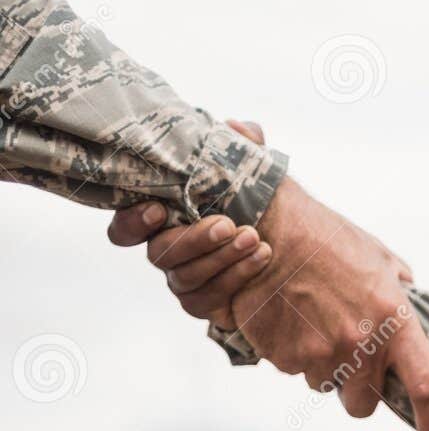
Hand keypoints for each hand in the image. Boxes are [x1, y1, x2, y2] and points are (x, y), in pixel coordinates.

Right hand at [108, 121, 428, 430]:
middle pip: (363, 405)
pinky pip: (293, 370)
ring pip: (325, 387)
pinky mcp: (282, 355)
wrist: (269, 226)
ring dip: (324, 367)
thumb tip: (415, 315)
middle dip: (358, 392)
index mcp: (395, 320)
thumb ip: (404, 295)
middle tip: (352, 359)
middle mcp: (359, 344)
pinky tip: (292, 318)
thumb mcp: (382, 262)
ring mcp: (318, 353)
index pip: (426, 385)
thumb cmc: (331, 240)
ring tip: (317, 323)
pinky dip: (294, 352)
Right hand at [108, 121, 274, 329]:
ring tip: (254, 238)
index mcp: (168, 218)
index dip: (134, 222)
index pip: (129, 227)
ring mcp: (186, 279)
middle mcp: (170, 250)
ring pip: (184, 277)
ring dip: (221, 256)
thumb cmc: (262, 206)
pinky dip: (236, 276)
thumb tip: (236, 127)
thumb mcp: (256, 174)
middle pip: (159, 252)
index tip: (160, 209)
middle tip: (227, 224)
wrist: (298, 249)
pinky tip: (262, 256)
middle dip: (193, 239)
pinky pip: (206, 299)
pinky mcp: (207, 303)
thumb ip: (243, 149)